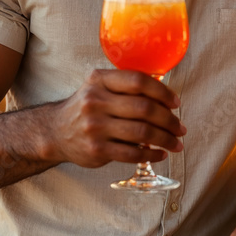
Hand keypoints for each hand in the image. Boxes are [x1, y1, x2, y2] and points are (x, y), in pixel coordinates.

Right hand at [47, 69, 184, 168]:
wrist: (55, 132)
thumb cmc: (87, 107)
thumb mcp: (99, 87)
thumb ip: (126, 86)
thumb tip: (165, 95)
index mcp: (99, 80)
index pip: (138, 81)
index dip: (162, 91)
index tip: (176, 103)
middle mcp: (95, 101)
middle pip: (144, 109)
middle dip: (169, 120)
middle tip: (180, 128)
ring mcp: (95, 127)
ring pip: (142, 133)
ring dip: (165, 139)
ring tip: (176, 143)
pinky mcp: (96, 150)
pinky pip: (132, 154)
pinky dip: (151, 155)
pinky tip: (160, 154)